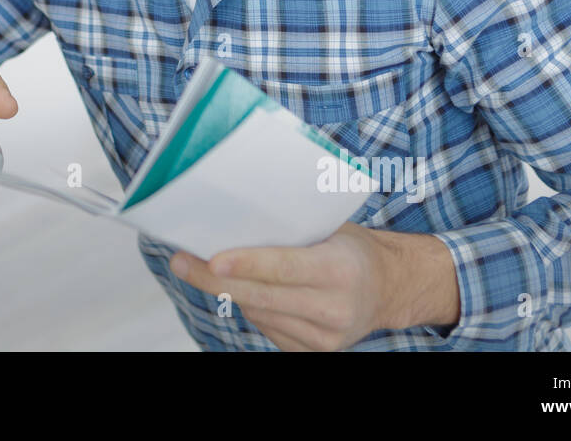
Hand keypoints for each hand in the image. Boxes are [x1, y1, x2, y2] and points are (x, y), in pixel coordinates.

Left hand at [168, 222, 391, 350]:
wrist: (389, 288)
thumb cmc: (351, 248)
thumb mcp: (333, 228)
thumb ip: (293, 228)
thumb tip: (236, 218)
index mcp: (340, 270)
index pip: (285, 267)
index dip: (246, 264)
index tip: (211, 259)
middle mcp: (334, 308)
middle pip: (262, 296)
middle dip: (214, 279)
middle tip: (181, 261)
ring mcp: (325, 337)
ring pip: (258, 312)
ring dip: (231, 290)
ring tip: (207, 268)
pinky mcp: (314, 352)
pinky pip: (266, 327)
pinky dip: (252, 307)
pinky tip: (248, 289)